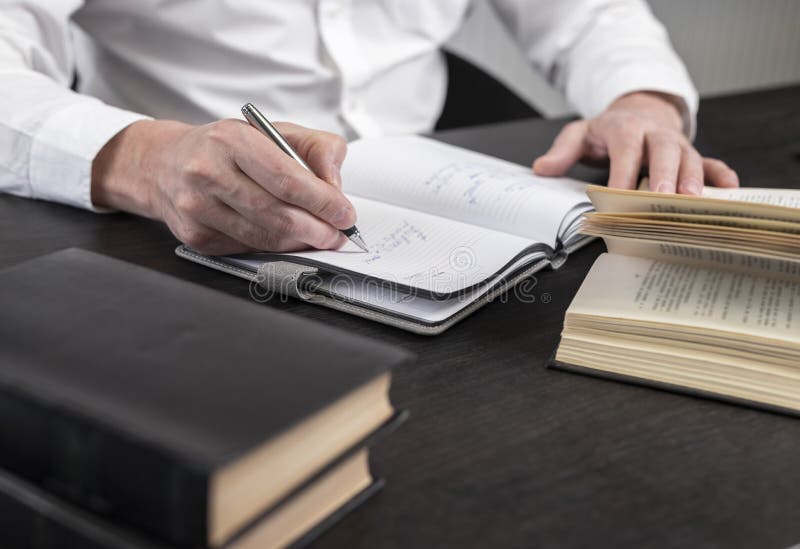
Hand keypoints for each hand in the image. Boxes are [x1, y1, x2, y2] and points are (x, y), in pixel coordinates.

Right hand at [91, 118, 354, 254]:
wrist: (163, 164)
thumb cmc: (223, 147)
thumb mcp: (271, 131)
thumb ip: (315, 148)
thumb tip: (335, 183)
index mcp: (230, 139)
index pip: (287, 178)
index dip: (323, 201)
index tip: (345, 213)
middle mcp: (207, 173)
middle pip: (277, 214)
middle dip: (317, 230)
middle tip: (338, 235)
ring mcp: (197, 208)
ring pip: (264, 237)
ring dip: (300, 242)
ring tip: (320, 238)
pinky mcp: (195, 237)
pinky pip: (248, 248)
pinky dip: (275, 247)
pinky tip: (287, 238)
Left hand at [533, 91, 738, 193]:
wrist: (638, 112)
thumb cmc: (608, 130)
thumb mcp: (580, 133)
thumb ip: (562, 150)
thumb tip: (541, 168)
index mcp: (626, 128)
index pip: (625, 149)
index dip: (623, 172)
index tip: (617, 196)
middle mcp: (655, 134)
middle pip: (663, 151)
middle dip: (664, 174)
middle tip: (663, 198)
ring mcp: (676, 145)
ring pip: (689, 158)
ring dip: (693, 180)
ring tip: (693, 202)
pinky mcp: (691, 155)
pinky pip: (710, 163)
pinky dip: (720, 175)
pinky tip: (729, 190)